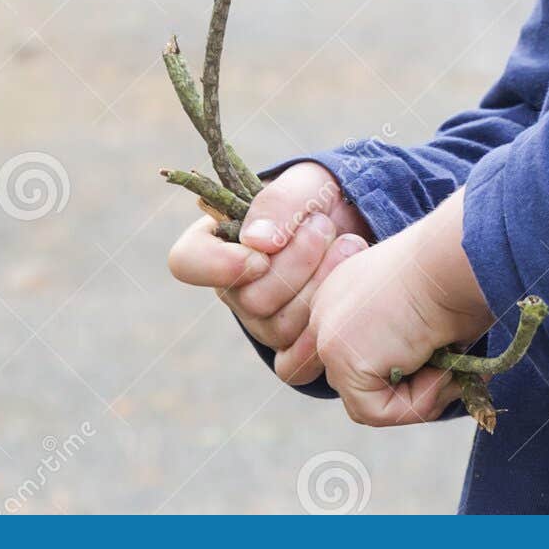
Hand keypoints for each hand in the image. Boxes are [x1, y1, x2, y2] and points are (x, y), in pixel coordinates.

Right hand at [166, 162, 372, 376]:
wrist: (360, 222)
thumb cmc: (321, 199)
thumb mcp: (304, 183)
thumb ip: (278, 204)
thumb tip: (257, 244)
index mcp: (220, 243)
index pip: (188, 262)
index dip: (219, 265)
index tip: (262, 255)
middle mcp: (235, 288)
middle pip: (249, 300)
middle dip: (296, 262)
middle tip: (323, 227)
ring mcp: (263, 322)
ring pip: (278, 329)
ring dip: (320, 285)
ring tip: (348, 245)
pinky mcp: (292, 347)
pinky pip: (295, 364)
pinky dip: (324, 335)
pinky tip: (350, 299)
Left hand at [287, 189, 492, 425]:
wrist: (456, 257)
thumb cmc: (457, 273)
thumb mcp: (422, 306)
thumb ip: (406, 341)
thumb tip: (419, 386)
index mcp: (344, 291)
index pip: (350, 352)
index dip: (388, 374)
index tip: (435, 369)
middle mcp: (327, 311)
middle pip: (356, 383)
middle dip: (407, 391)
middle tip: (453, 375)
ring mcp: (328, 335)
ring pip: (368, 403)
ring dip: (418, 397)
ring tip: (451, 367)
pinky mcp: (341, 359)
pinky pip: (377, 411)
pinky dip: (417, 403)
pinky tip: (439, 368)